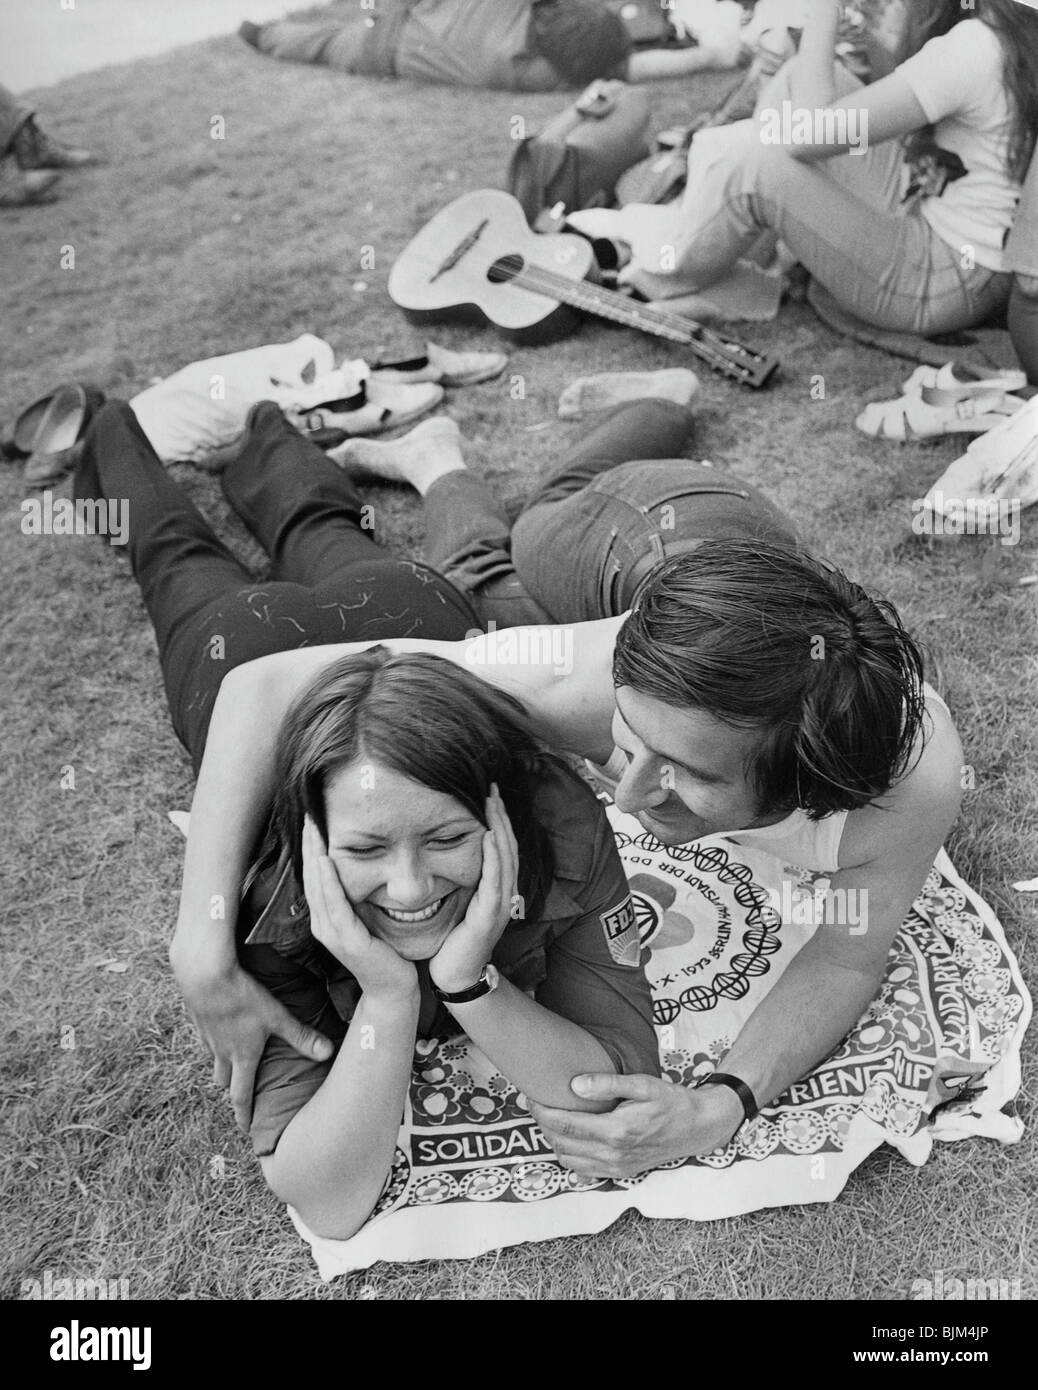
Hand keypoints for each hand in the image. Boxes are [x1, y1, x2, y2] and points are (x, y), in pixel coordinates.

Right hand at [171, 951, 333, 1132]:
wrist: (204, 976)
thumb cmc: (243, 998)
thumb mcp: (277, 1017)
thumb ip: (301, 1036)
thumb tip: (328, 1053)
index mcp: (242, 1056)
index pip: (241, 1096)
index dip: (244, 1115)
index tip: (246, 1129)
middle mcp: (222, 1052)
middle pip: (225, 1080)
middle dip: (233, 1091)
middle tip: (242, 1099)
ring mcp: (208, 1037)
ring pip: (214, 1060)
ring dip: (223, 1067)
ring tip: (233, 1066)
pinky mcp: (200, 1020)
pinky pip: (208, 1039)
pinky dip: (216, 1043)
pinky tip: (223, 1032)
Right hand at [302, 817, 417, 1001]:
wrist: (395, 988)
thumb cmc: (385, 952)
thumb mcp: (368, 917)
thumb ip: (358, 897)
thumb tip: (361, 866)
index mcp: (327, 917)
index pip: (315, 875)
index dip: (311, 846)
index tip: (313, 817)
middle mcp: (324, 924)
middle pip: (311, 875)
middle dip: (309, 843)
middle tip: (308, 812)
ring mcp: (333, 933)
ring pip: (318, 886)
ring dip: (314, 854)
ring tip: (313, 827)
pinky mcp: (348, 941)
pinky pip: (335, 905)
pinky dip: (328, 881)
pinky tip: (326, 860)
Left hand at [429, 785, 516, 994]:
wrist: (453, 977)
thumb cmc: (450, 941)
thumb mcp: (455, 903)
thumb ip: (456, 880)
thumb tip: (438, 850)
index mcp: (495, 889)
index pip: (501, 847)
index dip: (497, 820)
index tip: (487, 795)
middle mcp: (503, 894)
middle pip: (508, 846)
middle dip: (501, 816)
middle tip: (492, 789)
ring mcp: (499, 905)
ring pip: (506, 859)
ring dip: (500, 828)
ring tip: (493, 804)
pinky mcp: (490, 917)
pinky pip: (495, 881)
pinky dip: (495, 857)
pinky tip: (490, 837)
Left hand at [529, 1073, 743, 1177]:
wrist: (697, 1128)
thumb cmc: (671, 1101)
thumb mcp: (643, 1084)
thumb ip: (608, 1084)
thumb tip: (575, 1084)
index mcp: (616, 1131)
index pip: (566, 1125)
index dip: (543, 1112)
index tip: (531, 1097)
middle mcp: (613, 1155)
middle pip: (562, 1144)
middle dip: (543, 1125)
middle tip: (536, 1104)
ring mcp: (616, 1168)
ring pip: (569, 1161)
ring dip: (554, 1141)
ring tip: (550, 1118)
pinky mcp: (620, 1174)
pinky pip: (584, 1172)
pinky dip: (570, 1157)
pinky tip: (569, 1139)